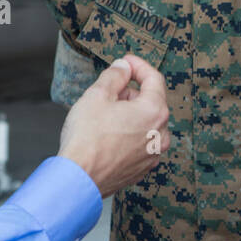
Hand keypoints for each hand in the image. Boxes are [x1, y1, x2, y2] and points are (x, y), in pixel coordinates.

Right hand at [57, 55, 170, 197]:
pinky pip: (140, 142)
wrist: (79, 178)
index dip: (138, 66)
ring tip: (105, 116)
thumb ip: (115, 75)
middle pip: (151, 101)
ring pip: (146, 123)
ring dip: (130, 114)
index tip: (126, 62)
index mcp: (154, 111)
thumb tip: (124, 67)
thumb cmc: (87, 138)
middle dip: (130, 93)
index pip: (154, 78)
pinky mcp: (143, 168)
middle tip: (107, 93)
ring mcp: (154, 153)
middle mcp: (161, 133)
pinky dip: (129, 134)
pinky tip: (108, 136)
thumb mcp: (97, 95)